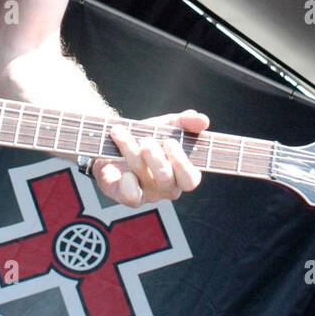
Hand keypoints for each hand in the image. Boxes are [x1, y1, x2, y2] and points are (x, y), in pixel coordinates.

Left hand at [91, 109, 208, 207]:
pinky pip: (129, 195)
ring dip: (130, 151)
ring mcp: (144, 193)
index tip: (171, 142)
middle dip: (156, 158)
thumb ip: (185, 122)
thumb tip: (202, 120)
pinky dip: (124, 180)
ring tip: (120, 132)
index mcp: (180, 174)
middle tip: (146, 141)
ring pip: (142, 177)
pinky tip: (116, 163)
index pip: (190, 180)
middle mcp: (164, 188)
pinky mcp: (122, 194)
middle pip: (166, 179)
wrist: (112, 140)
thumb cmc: (146, 136)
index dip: (182, 164)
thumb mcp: (166, 125)